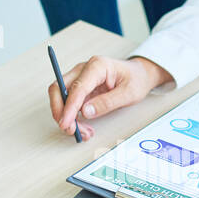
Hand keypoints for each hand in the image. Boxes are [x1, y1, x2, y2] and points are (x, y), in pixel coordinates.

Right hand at [48, 55, 170, 138]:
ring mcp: (80, 77)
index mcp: (97, 66)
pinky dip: (72, 116)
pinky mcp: (80, 87)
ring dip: (67, 117)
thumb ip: (107, 102)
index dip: (69, 107)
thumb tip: (85, 112)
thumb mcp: (128, 93)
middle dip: (61, 112)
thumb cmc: (136, 79)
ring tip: (83, 131)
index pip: (76, 87)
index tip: (66, 123)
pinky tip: (84, 126)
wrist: (140, 74)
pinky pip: (69, 102)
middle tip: (70, 130)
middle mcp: (84, 69)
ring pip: (62, 97)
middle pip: (59, 88)